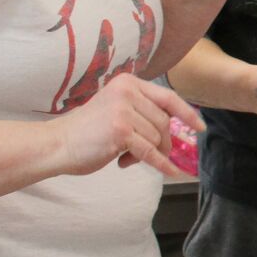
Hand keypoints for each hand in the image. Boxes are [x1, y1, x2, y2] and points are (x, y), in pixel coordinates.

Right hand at [54, 73, 204, 180]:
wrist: (57, 144)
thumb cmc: (88, 132)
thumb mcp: (117, 110)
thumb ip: (142, 112)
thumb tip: (175, 129)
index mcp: (128, 83)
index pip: (167, 98)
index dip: (187, 114)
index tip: (200, 127)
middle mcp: (127, 92)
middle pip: (164, 122)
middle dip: (162, 142)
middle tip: (146, 155)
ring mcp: (123, 111)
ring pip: (156, 138)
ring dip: (148, 153)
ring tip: (126, 157)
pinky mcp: (120, 131)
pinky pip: (150, 152)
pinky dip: (162, 164)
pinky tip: (171, 172)